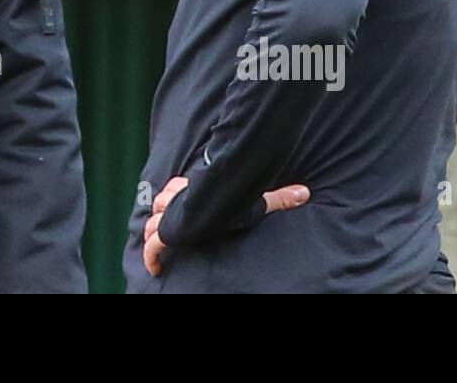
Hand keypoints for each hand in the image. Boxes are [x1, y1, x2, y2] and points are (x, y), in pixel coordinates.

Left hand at [143, 178, 310, 276]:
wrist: (215, 207)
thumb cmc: (235, 201)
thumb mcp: (258, 200)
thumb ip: (278, 199)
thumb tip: (304, 193)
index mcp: (196, 191)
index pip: (176, 188)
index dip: (174, 193)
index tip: (179, 198)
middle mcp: (179, 202)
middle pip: (161, 202)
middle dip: (162, 210)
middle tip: (166, 223)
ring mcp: (170, 217)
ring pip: (152, 221)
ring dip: (153, 230)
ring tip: (157, 241)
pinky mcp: (166, 233)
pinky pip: (153, 245)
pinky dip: (151, 256)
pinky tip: (154, 267)